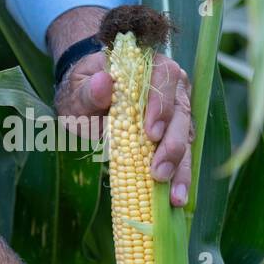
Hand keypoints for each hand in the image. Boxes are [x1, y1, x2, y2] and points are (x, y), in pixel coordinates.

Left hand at [50, 7, 193, 206]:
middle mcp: (170, 86)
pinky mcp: (176, 134)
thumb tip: (104, 85)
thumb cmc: (84, 90)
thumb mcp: (77, 90)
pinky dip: (180, 176)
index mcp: (147, 66)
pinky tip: (177, 197)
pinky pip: (183, 154)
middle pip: (181, 112)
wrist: (89, 96)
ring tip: (175, 196)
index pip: (164, 77)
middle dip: (172, 145)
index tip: (151, 133)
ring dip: (182, 167)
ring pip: (187, 136)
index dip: (161, 105)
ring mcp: (176, 111)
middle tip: (159, 173)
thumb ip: (88, 90)